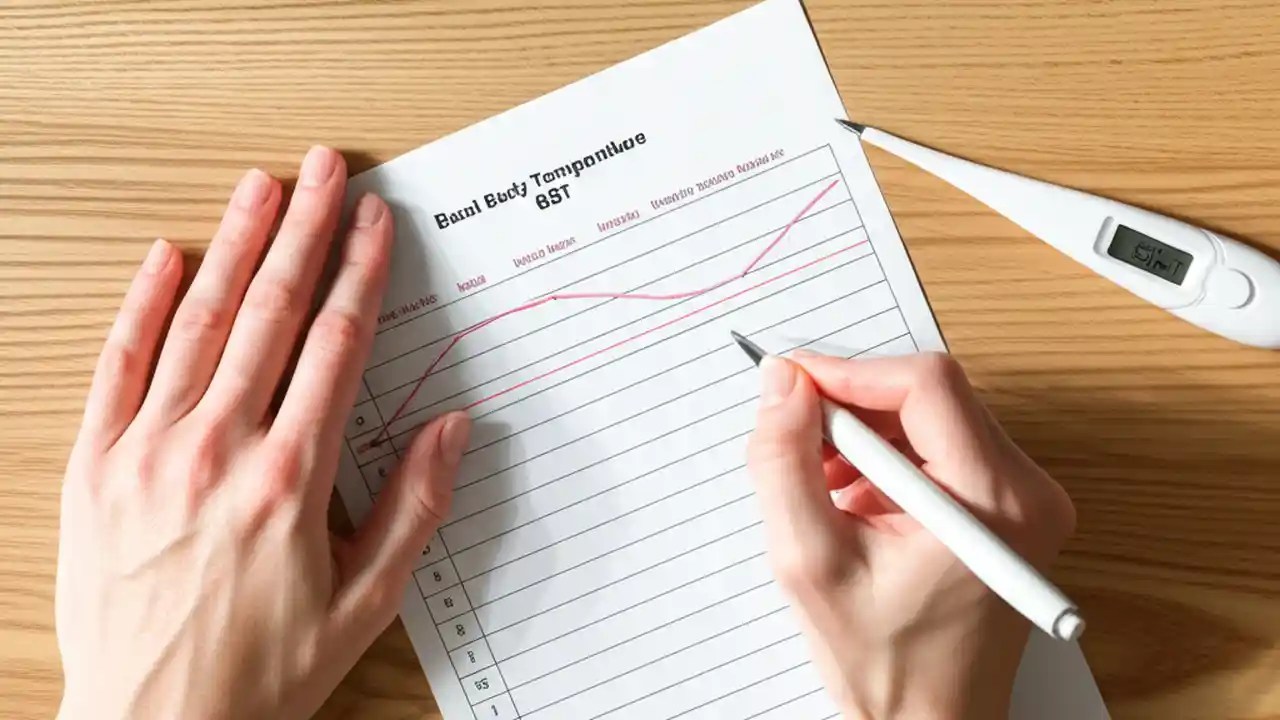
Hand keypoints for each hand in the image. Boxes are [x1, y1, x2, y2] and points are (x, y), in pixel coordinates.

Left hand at [56, 147, 468, 719]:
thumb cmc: (260, 673)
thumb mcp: (365, 605)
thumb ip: (414, 508)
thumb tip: (452, 428)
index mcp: (289, 480)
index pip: (335, 345)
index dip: (360, 272)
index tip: (375, 223)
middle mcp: (217, 450)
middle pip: (270, 312)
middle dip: (305, 231)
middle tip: (325, 171)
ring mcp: (147, 452)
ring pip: (198, 322)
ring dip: (235, 245)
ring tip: (261, 188)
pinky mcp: (95, 467)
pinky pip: (117, 365)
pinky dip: (142, 305)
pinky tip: (165, 255)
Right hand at [746, 352, 1074, 719]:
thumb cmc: (884, 664)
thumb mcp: (809, 561)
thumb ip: (784, 463)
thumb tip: (781, 384)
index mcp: (994, 502)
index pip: (924, 384)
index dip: (847, 373)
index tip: (791, 386)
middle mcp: (1027, 491)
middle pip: (928, 394)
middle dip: (850, 408)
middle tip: (798, 444)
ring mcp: (1024, 498)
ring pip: (929, 415)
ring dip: (864, 434)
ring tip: (822, 485)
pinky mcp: (1007, 505)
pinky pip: (939, 444)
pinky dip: (886, 457)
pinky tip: (853, 499)